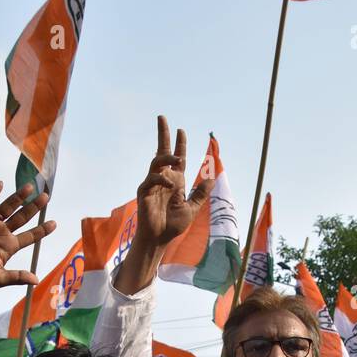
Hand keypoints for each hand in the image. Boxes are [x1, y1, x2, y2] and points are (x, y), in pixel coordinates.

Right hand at [134, 115, 212, 249]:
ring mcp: (153, 184)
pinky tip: (171, 185)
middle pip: (162, 151)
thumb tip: (212, 178)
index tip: (181, 130)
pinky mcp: (145, 191)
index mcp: (175, 181)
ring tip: (179, 159)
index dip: (179, 144)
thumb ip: (200, 194)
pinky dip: (162, 179)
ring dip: (168, 157)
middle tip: (162, 117)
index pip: (177, 158)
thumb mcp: (192, 209)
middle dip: (163, 134)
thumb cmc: (172, 225)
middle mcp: (164, 179)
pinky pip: (152, 179)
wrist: (159, 239)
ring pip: (157, 162)